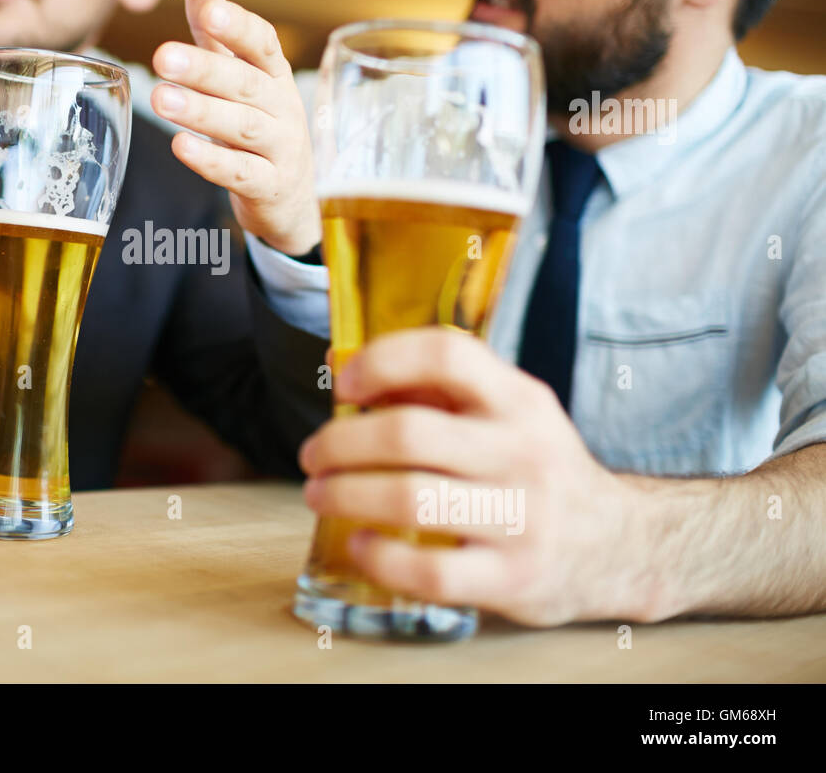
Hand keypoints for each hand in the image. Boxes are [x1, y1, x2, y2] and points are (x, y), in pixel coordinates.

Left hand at [151, 0, 320, 255]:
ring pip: (242, 127)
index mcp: (273, 73)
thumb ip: (216, 28)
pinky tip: (180, 147)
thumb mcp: (239, 74)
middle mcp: (282, 107)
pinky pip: (241, 173)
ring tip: (161, 98)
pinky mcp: (270, 187)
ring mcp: (281, 149)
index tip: (209, 11)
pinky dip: (211, 161)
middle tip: (162, 57)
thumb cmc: (259, 126)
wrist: (291, 200)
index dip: (237, 26)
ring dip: (201, 111)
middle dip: (205, 69)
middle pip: (246, 83)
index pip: (262, 42)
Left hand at [299, 329, 652, 625]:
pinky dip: (380, 556)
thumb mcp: (506, 415)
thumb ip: (437, 392)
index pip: (448, 354)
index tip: (345, 383)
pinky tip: (360, 542)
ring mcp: (521, 518)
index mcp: (519, 400)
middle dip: (340, 443)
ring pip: (409, 499)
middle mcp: (523, 451)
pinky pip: (430, 570)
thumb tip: (344, 368)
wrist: (617, 544)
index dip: (384, 360)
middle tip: (314, 455)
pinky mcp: (512, 577)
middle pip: (409, 433)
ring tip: (321, 493)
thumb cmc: (534, 469)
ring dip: (345, 494)